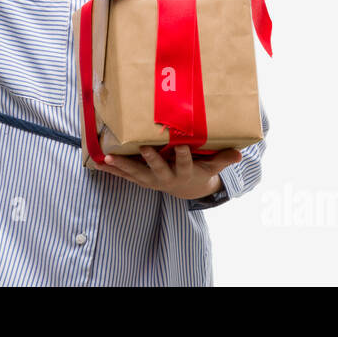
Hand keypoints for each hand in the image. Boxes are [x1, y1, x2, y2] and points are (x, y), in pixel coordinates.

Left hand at [92, 145, 242, 200]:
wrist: (186, 190)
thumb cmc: (199, 173)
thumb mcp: (212, 168)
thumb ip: (223, 159)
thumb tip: (240, 153)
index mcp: (184, 172)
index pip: (186, 164)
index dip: (184, 155)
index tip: (182, 145)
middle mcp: (166, 178)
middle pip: (157, 169)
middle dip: (150, 159)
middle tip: (144, 148)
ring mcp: (151, 180)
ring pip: (135, 173)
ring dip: (121, 165)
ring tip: (107, 157)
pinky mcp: (140, 180)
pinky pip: (124, 174)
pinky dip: (111, 168)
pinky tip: (97, 162)